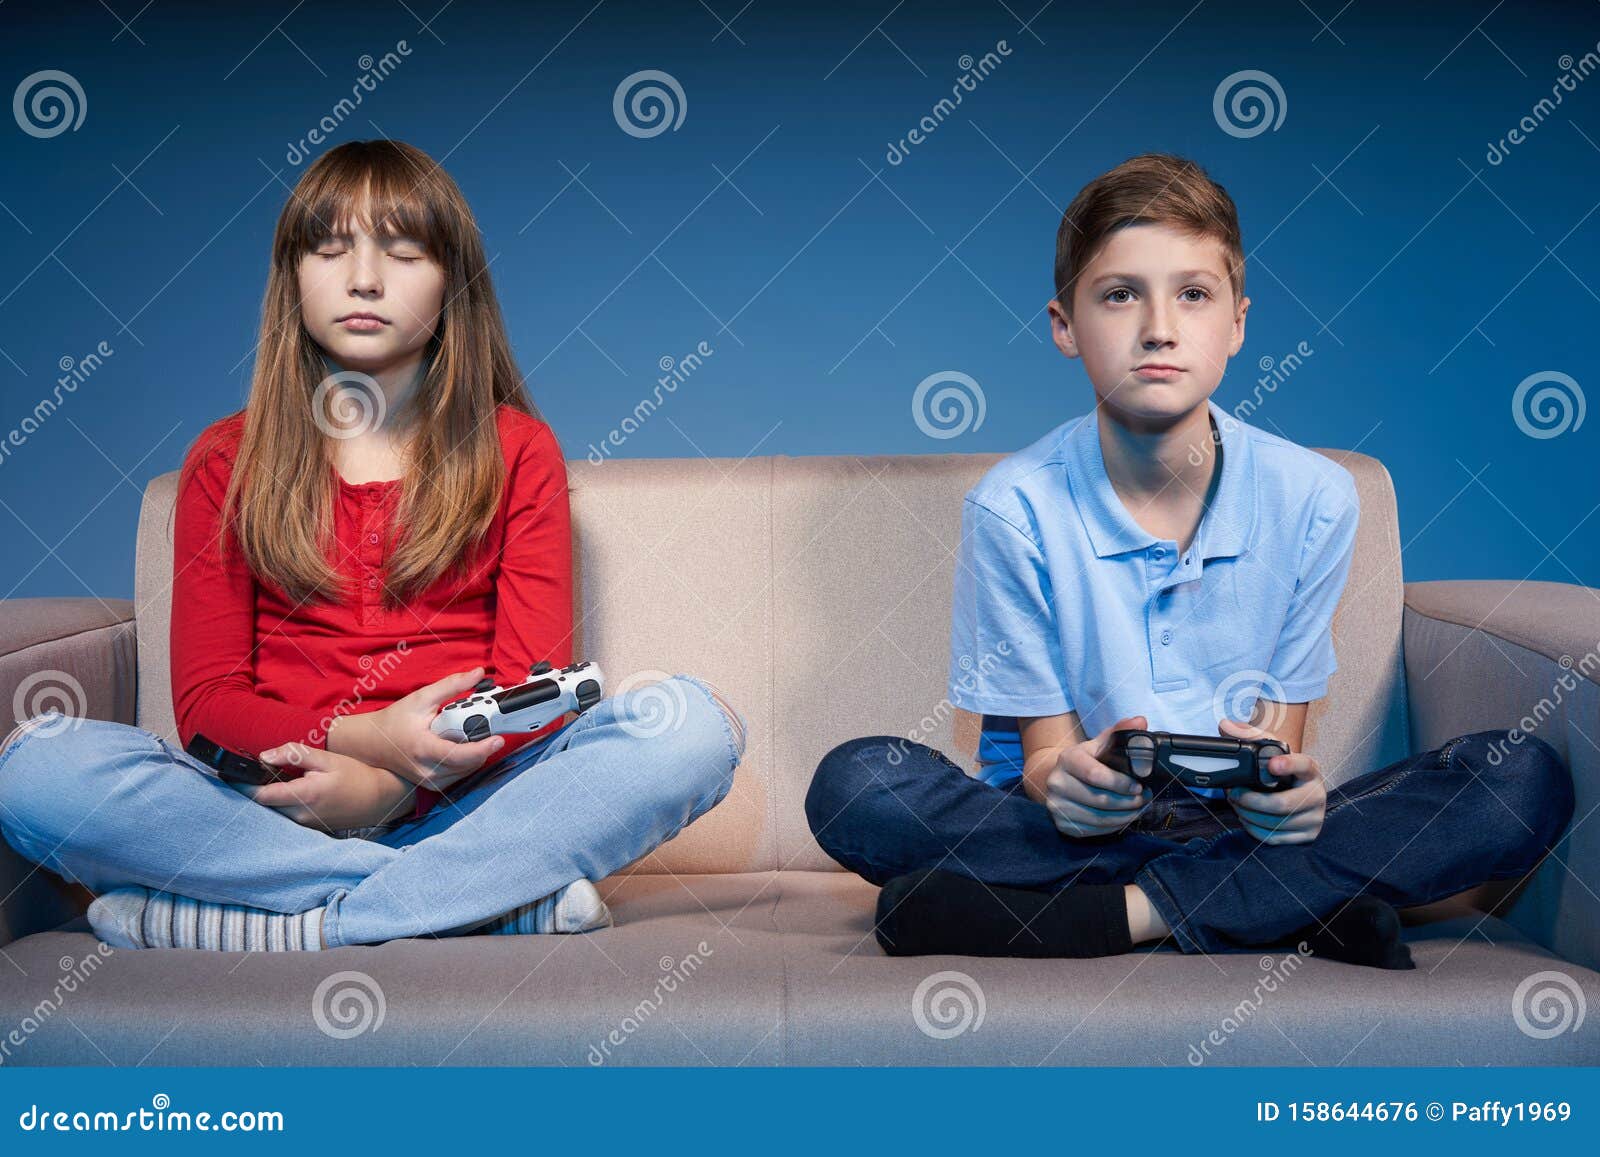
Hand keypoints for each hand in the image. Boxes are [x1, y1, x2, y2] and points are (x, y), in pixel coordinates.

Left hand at [251, 744, 416, 831]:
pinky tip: (286, 792)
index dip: (242, 785)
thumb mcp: (327, 759)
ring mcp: (306, 825)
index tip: (229, 774)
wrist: (380, 799)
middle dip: (252, 790)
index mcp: (304, 795)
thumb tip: (264, 756)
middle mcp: (301, 815)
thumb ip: (294, 754)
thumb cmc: (355, 775)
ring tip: (266, 780)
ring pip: (274, 813)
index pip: (260, 796)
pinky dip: (281, 805)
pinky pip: (286, 818)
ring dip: (267, 798)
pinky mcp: (310, 828)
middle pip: (263, 806)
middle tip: (246, 772)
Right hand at [326, 667, 506, 792]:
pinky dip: (467, 760)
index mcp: (424, 749)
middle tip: (486, 725)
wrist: (371, 743)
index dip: (483, 748)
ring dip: (476, 753)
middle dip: (483, 744)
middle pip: (470, 764)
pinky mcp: (433, 786)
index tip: (498, 738)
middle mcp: (428, 771)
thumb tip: (478, 674)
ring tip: (470, 733)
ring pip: (468, 771)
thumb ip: (452, 685)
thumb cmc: (395, 720)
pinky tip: (462, 744)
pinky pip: (460, 774)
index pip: (460, 756)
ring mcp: (430, 782)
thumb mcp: (422, 698)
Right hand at [1044, 714, 1152, 838]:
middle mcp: (1056, 782)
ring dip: (1124, 816)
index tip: (1139, 786)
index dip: (1120, 783)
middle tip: (1144, 799)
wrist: (1057, 779)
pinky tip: (1123, 819)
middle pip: (1098, 799)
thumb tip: (1141, 720)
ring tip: (1138, 809)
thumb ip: (1119, 732)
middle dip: (1128, 802)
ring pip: (1097, 818)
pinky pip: (1092, 830)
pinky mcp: (1060, 824)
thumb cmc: (1085, 762)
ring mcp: (1056, 805)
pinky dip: (1112, 827)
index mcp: (1067, 759)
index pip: (1095, 774)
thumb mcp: (1099, 744)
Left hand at [1218, 717, 1325, 843]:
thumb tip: (1225, 726)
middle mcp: (1317, 794)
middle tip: (1233, 793)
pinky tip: (1247, 818)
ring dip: (1248, 815)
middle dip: (1250, 800)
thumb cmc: (1281, 772)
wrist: (1297, 794)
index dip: (1289, 765)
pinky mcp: (1307, 836)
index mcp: (1310, 770)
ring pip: (1275, 824)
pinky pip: (1274, 838)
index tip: (1272, 764)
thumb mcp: (1269, 751)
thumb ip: (1248, 736)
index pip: (1304, 765)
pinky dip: (1254, 829)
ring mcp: (1314, 818)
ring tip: (1237, 804)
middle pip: (1281, 804)